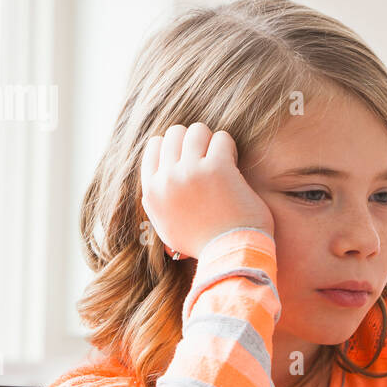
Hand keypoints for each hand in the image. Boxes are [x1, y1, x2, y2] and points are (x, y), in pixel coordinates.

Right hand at [140, 123, 273, 260]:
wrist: (230, 255)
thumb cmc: (206, 244)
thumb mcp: (168, 228)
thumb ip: (161, 203)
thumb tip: (160, 180)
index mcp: (152, 193)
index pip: (155, 146)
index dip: (176, 147)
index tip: (191, 159)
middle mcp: (167, 179)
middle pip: (175, 133)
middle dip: (194, 141)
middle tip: (208, 158)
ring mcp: (190, 172)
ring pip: (197, 130)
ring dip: (212, 141)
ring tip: (221, 160)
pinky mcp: (216, 168)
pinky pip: (221, 138)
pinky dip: (229, 147)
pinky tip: (233, 165)